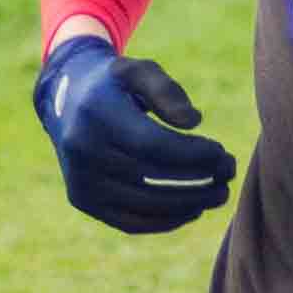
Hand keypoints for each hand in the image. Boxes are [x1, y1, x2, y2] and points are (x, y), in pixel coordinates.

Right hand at [35, 32, 233, 233]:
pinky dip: (167, 220)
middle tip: (229, 173)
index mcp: (96, 115)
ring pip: (146, 205)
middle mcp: (83, 152)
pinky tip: (193, 208)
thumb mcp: (139, 71)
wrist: (64, 101)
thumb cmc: (115, 85)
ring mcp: (81, 181)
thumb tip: (194, 122)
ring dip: (190, 204)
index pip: (154, 146)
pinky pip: (132, 222)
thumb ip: (167, 91)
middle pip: (153, 178)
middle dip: (200, 180)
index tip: (223, 153)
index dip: (194, 155)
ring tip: (219, 193)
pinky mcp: (83, 201)